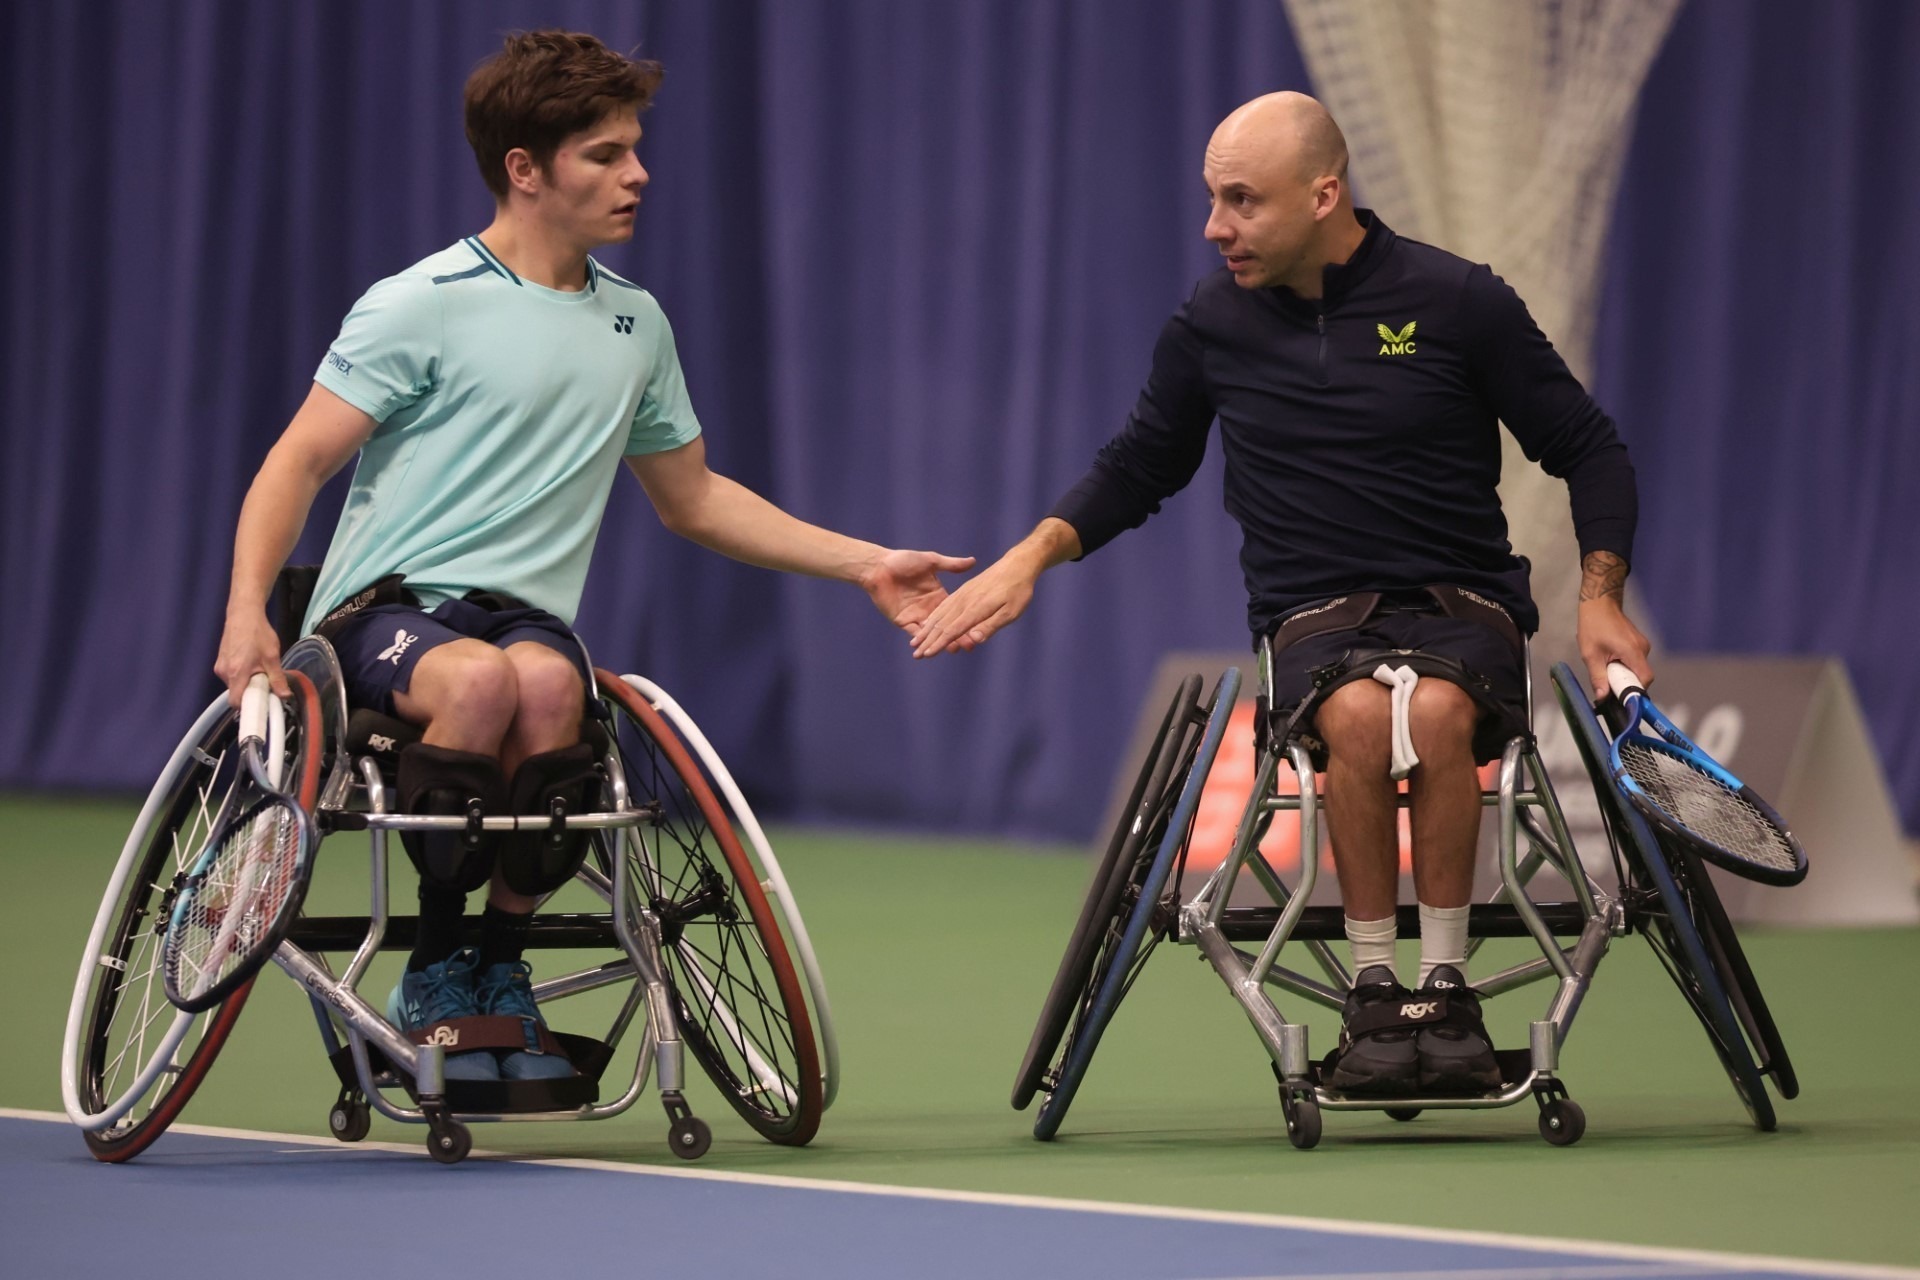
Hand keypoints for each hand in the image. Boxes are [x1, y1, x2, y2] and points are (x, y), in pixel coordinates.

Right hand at [213, 610, 288, 705]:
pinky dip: (240, 674)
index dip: (248, 706)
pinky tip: (251, 663)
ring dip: (246, 682)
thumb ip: (277, 678)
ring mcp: (220, 666)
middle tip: (265, 683)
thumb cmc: (258, 633)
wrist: (243, 614)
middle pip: (236, 693)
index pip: (236, 702)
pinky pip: (230, 675)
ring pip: (234, 684)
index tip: (261, 703)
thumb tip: (285, 696)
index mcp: (236, 673)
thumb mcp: (272, 657)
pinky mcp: (220, 661)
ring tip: (259, 669)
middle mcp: (223, 672)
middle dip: (250, 692)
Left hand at [860, 549, 975, 638]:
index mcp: (939, 595)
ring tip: (955, 649)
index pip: (955, 610)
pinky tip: (932, 648)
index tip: (979, 626)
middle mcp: (930, 608)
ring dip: (942, 642)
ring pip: (932, 633)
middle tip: (971, 645)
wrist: (878, 566)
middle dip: (958, 635)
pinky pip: (914, 633)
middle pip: (946, 625)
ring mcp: (916, 616)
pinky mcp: (903, 621)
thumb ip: (951, 565)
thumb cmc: (903, 560)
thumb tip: (973, 561)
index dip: (966, 618)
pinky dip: (922, 640)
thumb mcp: (931, 561)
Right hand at [912, 549, 1043, 657]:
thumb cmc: (1018, 590)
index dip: (939, 643)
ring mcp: (963, 594)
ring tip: (915, 641)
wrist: (1017, 564)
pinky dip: (933, 616)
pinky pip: (944, 605)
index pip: (953, 630)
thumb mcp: (1011, 611)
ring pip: (940, 614)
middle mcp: (964, 601)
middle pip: (942, 623)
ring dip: (926, 629)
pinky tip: (928, 622)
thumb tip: (973, 640)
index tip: (927, 655)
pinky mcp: (964, 589)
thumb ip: (990, 625)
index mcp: (975, 608)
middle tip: (916, 655)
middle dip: (927, 640)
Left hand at [1576, 596, 1651, 699]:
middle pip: (1641, 675)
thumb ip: (1598, 677)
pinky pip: (1634, 660)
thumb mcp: (1590, 654)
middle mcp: (1643, 648)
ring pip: (1637, 668)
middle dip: (1625, 682)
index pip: (1645, 679)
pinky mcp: (1638, 643)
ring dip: (1622, 672)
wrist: (1599, 604)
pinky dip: (1623, 664)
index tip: (1622, 697)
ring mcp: (1643, 645)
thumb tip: (1602, 698)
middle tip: (1608, 683)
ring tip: (1605, 666)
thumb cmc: (1593, 626)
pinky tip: (1609, 659)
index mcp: (1634, 651)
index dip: (1635, 691)